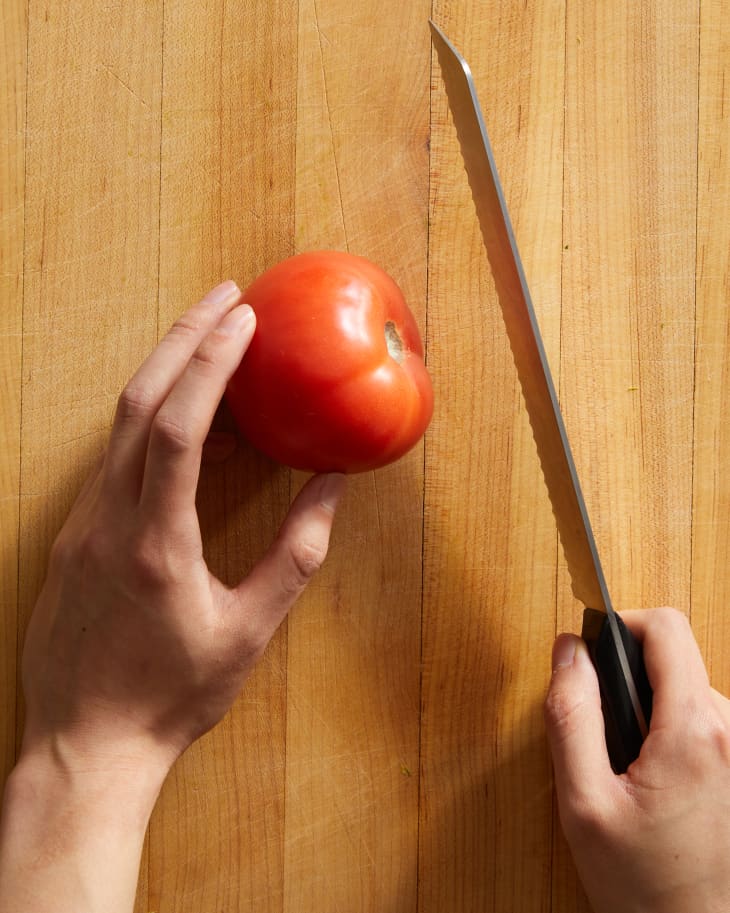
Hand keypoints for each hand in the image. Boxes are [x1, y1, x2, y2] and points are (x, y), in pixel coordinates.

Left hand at [0, 280, 344, 912]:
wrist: (86, 745)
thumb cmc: (172, 697)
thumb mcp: (249, 630)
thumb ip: (296, 554)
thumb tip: (332, 488)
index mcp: (154, 543)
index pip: (179, 428)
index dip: (211, 364)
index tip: (243, 320)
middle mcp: (107, 521)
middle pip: (138, 404)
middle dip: (183, 340)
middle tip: (224, 298)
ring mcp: (81, 526)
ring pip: (118, 426)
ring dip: (164, 374)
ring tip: (210, 341)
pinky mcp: (72, 537)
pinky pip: (113, 459)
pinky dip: (150, 422)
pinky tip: (185, 419)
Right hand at [545, 607, 729, 912]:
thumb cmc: (643, 885)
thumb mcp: (583, 801)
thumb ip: (572, 714)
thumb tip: (568, 650)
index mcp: (695, 731)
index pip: (665, 628)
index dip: (622, 625)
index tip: (595, 650)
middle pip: (676, 659)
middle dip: (633, 681)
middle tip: (608, 738)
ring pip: (690, 690)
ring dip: (655, 710)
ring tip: (635, 769)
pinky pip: (705, 720)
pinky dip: (675, 732)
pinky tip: (659, 781)